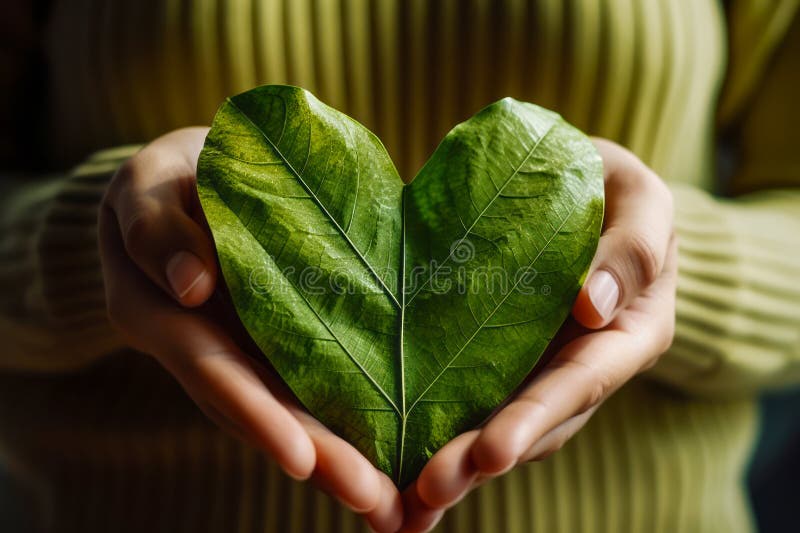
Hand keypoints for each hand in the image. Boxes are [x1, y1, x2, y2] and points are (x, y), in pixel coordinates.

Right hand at [98, 128, 401, 532]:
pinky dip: (342, 418)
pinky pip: (308, 380)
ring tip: (391, 502)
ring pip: (287, 407)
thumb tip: (192, 286)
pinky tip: (387, 450)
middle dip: (316, 458)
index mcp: (161, 317)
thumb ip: (156, 228)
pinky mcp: (275, 339)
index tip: (303, 459)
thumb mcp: (145, 187)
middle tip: (375, 502)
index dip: (256, 415)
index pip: (212, 371)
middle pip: (259, 410)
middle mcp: (202, 347)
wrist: (188, 175)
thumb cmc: (164, 177)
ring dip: (335, 456)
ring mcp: (241, 348)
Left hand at [402, 139, 677, 531]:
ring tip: (408, 496)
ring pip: (503, 423)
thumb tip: (595, 305)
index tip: (493, 452)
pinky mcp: (504, 358)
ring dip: (460, 462)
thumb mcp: (639, 198)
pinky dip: (446, 431)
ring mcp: (543, 366)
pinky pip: (476, 397)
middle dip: (484, 459)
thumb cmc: (617, 189)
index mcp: (628, 335)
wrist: (584, 189)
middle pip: (538, 422)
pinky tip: (403, 460)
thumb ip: (634, 245)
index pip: (582, 383)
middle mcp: (585, 365)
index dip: (536, 419)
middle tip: (430, 489)